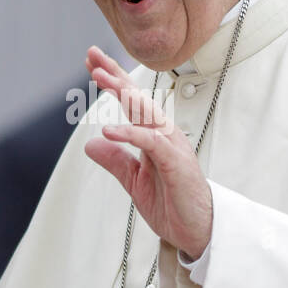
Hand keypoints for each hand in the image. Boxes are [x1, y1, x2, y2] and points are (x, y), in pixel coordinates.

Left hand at [83, 46, 212, 257]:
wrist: (196, 230)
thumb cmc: (172, 203)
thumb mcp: (134, 180)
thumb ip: (115, 160)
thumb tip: (91, 143)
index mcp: (154, 136)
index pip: (132, 102)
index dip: (113, 81)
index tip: (92, 64)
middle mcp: (164, 135)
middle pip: (138, 98)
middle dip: (116, 75)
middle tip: (93, 57)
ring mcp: (172, 146)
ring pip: (146, 112)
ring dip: (123, 94)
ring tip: (101, 80)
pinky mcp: (176, 163)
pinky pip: (151, 142)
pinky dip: (130, 134)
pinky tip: (110, 129)